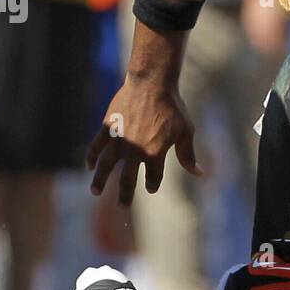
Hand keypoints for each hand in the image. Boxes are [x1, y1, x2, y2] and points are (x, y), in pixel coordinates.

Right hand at [87, 77, 201, 205]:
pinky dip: (91, 157)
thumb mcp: (186, 131)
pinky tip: (90, 166)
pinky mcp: (108, 128)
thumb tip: (199, 173)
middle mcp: (135, 151)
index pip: (153, 178)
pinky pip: (96, 146)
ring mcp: (119, 140)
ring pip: (105, 166)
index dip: (152, 184)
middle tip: (122, 206)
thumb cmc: (173, 107)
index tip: (151, 186)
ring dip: (100, 181)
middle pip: (127, 180)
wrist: (152, 83)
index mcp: (155, 153)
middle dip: (125, 195)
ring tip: (95, 192)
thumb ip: (188, 154)